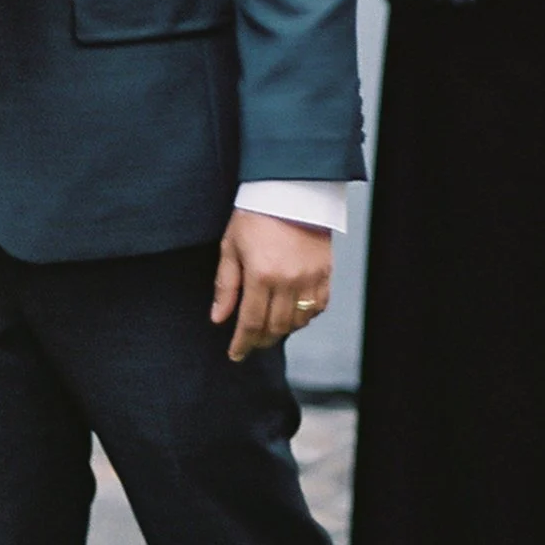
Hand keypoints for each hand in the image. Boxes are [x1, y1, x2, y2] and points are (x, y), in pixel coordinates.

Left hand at [211, 211, 332, 362]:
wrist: (290, 190)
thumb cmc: (255, 215)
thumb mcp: (231, 246)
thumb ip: (225, 285)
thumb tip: (218, 318)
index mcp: (261, 274)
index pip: (250, 322)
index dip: (242, 343)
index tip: (235, 354)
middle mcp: (288, 281)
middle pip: (275, 327)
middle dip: (260, 340)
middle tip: (250, 343)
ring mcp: (310, 277)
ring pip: (297, 322)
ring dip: (282, 331)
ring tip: (269, 329)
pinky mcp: (326, 272)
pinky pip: (318, 307)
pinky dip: (305, 317)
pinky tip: (293, 314)